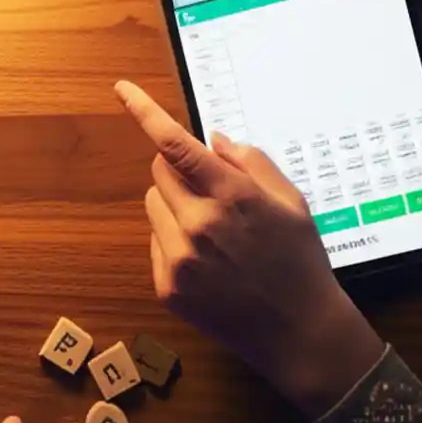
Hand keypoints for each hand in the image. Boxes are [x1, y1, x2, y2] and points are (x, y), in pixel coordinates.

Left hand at [115, 80, 384, 417]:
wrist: (299, 332)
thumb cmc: (300, 262)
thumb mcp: (290, 202)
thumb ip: (250, 162)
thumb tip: (212, 139)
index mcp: (232, 196)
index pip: (175, 144)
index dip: (144, 112)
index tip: (121, 90)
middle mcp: (199, 224)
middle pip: (160, 171)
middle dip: (179, 169)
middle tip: (211, 190)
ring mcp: (180, 258)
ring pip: (154, 204)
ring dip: (174, 204)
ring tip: (214, 232)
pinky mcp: (167, 286)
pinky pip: (155, 241)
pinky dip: (173, 240)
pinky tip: (208, 261)